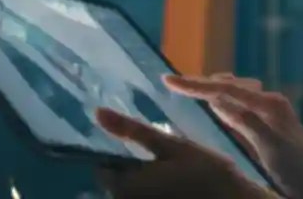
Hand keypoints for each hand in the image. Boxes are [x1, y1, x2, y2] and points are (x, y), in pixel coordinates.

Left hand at [95, 108, 273, 198]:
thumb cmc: (204, 173)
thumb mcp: (169, 145)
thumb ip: (131, 130)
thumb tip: (97, 113)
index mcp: (124, 188)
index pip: (103, 167)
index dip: (117, 152)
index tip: (139, 142)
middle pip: (117, 181)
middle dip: (132, 167)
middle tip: (160, 154)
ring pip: (134, 190)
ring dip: (146, 179)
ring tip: (171, 167)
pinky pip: (149, 196)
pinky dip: (156, 189)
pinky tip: (177, 183)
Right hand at [165, 74, 302, 198]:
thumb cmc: (299, 173)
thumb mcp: (271, 148)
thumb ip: (246, 122)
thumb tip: (218, 99)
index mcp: (269, 105)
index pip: (224, 89)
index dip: (194, 85)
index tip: (167, 80)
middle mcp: (269, 104)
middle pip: (228, 86)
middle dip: (201, 83)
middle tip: (172, 83)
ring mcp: (270, 115)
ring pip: (234, 94)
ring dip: (211, 89)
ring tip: (188, 89)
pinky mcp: (268, 128)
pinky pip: (239, 108)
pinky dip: (222, 102)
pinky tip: (214, 106)